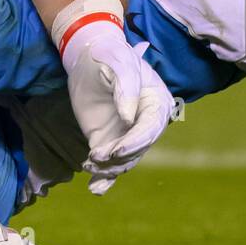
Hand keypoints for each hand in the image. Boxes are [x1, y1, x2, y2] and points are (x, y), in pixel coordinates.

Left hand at [69, 37, 173, 193]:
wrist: (89, 57)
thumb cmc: (109, 55)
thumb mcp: (119, 63)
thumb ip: (126, 87)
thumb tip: (129, 119)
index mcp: (156, 103)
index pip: (150, 129)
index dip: (135, 142)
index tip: (116, 149)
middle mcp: (145, 123)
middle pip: (137, 149)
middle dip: (118, 157)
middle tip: (96, 155)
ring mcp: (127, 135)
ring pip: (123, 161)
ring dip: (108, 168)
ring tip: (89, 163)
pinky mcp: (109, 142)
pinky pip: (110, 166)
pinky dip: (104, 179)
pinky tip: (95, 189)